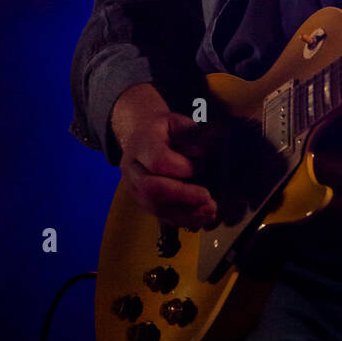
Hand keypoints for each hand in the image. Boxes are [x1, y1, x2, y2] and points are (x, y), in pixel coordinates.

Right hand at [113, 87, 218, 230]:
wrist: (140, 136)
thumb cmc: (162, 129)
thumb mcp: (176, 121)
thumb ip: (190, 133)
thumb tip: (202, 154)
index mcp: (140, 143)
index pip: (158, 161)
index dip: (182, 167)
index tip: (201, 166)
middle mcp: (132, 168)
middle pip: (151, 189)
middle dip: (183, 196)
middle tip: (208, 198)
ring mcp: (134, 188)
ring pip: (155, 208)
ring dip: (185, 213)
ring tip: (210, 211)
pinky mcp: (142, 202)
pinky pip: (159, 216)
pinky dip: (182, 219)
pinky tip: (201, 217)